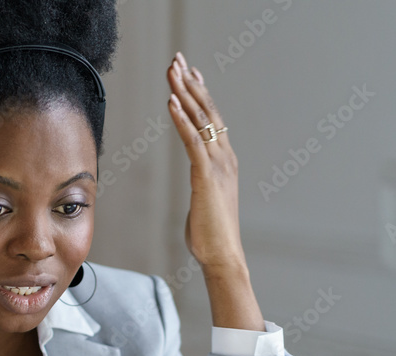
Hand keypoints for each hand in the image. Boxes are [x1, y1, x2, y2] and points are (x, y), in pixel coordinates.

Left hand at [166, 51, 246, 274]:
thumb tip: (198, 187)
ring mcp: (218, 165)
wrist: (223, 255)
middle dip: (191, 83)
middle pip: (207, 111)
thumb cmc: (211, 234)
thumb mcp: (205, 201)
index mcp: (224, 161)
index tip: (190, 73)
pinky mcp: (206, 177)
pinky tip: (171, 101)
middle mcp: (225, 157)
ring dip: (185, 93)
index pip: (212, 119)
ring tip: (173, 70)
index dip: (200, 94)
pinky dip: (181, 119)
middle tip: (179, 60)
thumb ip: (203, 187)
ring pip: (200, 120)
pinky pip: (192, 141)